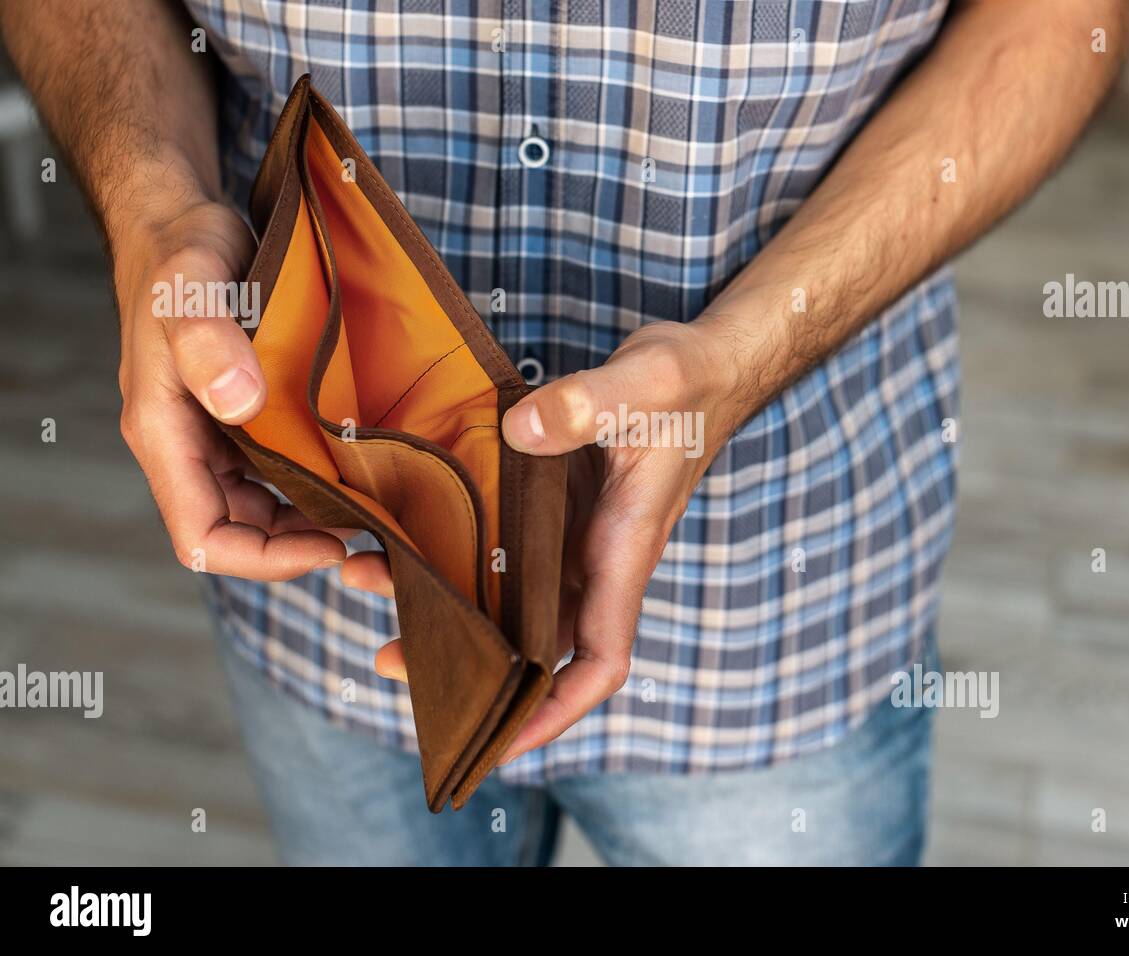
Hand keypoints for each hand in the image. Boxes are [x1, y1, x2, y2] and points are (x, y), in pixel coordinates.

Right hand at [116, 200, 346, 578]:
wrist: (181, 222)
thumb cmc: (178, 256)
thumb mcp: (188, 294)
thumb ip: (208, 346)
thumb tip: (240, 403)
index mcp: (164, 436)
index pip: (202, 538)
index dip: (264, 559)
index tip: (331, 546)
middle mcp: (188, 445)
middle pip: (239, 532)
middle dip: (300, 545)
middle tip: (371, 530)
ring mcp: (214, 432)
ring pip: (262, 505)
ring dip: (311, 515)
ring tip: (373, 504)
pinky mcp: (241, 413)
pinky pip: (276, 467)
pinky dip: (314, 476)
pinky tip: (357, 465)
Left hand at [346, 321, 743, 760]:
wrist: (703, 363)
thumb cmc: (690, 384)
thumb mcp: (646, 386)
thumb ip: (587, 405)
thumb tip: (521, 431)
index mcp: (625, 547)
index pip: (599, 658)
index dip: (555, 710)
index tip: (501, 741)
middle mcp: (598, 553)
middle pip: (538, 641)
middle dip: (474, 665)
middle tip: (393, 657)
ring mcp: (577, 530)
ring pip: (512, 593)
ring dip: (451, 601)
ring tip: (372, 576)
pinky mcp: (559, 499)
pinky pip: (507, 543)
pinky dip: (461, 550)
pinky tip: (411, 531)